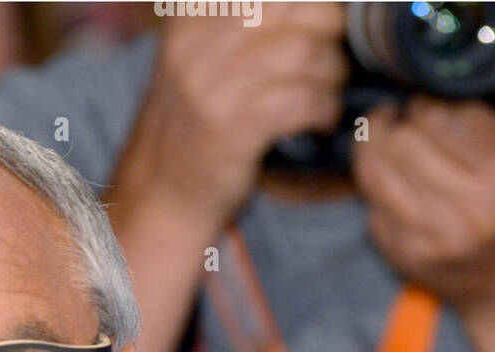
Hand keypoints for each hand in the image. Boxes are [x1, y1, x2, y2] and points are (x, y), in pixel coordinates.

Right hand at [123, 2, 347, 225]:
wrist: (161, 190)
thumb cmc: (195, 118)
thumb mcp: (199, 51)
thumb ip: (241, 15)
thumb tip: (321, 2)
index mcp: (191, 13)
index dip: (314, 2)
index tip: (319, 23)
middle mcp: (195, 43)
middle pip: (298, 6)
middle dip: (330, 29)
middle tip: (328, 56)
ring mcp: (211, 87)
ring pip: (307, 52)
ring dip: (332, 73)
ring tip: (326, 90)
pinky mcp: (233, 129)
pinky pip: (304, 100)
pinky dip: (326, 108)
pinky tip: (320, 119)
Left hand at [351, 60, 494, 320]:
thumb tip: (486, 64)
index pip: (443, 116)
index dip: (430, 101)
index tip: (433, 102)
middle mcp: (467, 208)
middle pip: (401, 141)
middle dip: (399, 121)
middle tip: (406, 117)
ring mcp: (429, 238)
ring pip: (374, 172)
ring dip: (375, 147)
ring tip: (389, 137)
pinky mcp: (402, 257)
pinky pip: (370, 206)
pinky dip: (375, 187)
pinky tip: (394, 180)